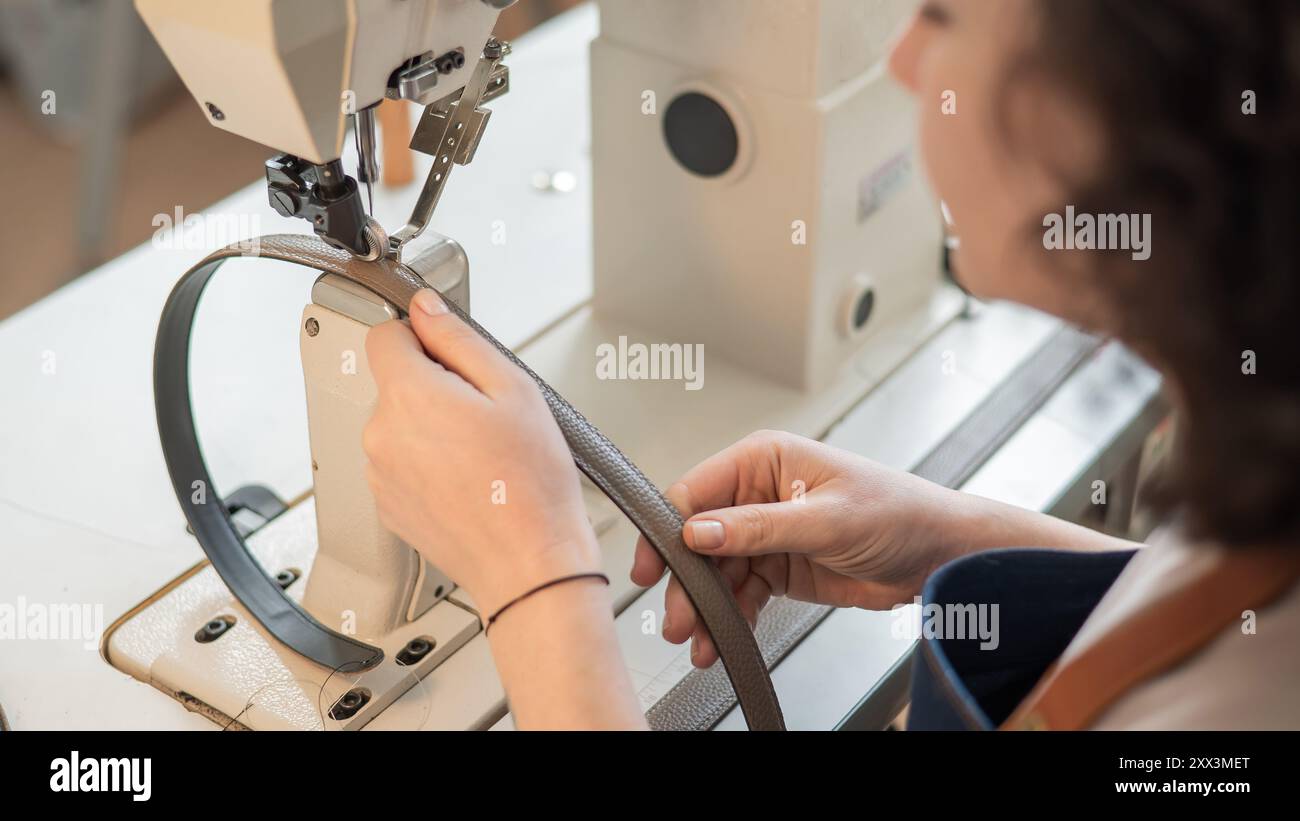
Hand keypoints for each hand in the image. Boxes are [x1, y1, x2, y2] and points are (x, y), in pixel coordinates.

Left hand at [363, 289, 600, 616]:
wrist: (527, 563)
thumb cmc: (530, 486)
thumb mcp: (514, 389)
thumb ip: (460, 338)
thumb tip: (426, 309)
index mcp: (409, 395)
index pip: (384, 335)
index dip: (420, 336)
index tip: (448, 352)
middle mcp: (381, 433)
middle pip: (394, 383)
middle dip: (433, 387)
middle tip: (484, 415)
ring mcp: (379, 473)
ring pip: (398, 425)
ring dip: (430, 428)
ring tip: (480, 455)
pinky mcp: (387, 505)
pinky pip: (400, 464)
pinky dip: (427, 465)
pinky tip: (467, 480)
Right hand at [631, 430, 973, 667]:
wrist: (940, 555)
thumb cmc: (899, 512)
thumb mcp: (827, 519)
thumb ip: (759, 527)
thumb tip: (699, 530)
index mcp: (765, 459)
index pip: (696, 491)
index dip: (669, 528)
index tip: (654, 566)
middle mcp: (758, 493)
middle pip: (700, 538)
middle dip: (687, 582)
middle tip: (677, 619)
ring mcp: (767, 532)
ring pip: (716, 572)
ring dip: (705, 608)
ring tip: (698, 641)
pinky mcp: (779, 568)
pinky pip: (742, 594)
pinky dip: (730, 619)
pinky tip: (721, 641)